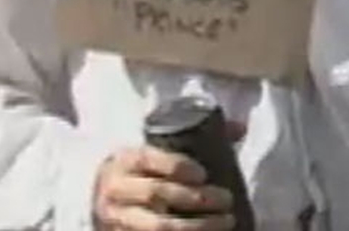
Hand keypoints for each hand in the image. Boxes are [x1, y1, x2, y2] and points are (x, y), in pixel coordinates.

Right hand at [93, 121, 245, 230]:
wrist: (107, 198)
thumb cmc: (143, 171)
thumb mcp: (156, 151)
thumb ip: (198, 136)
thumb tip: (241, 127)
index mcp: (126, 160)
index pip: (148, 158)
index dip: (177, 166)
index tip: (203, 174)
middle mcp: (116, 188)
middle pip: (156, 193)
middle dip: (195, 198)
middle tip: (226, 199)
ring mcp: (118, 217)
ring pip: (156, 225)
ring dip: (194, 227)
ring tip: (224, 222)